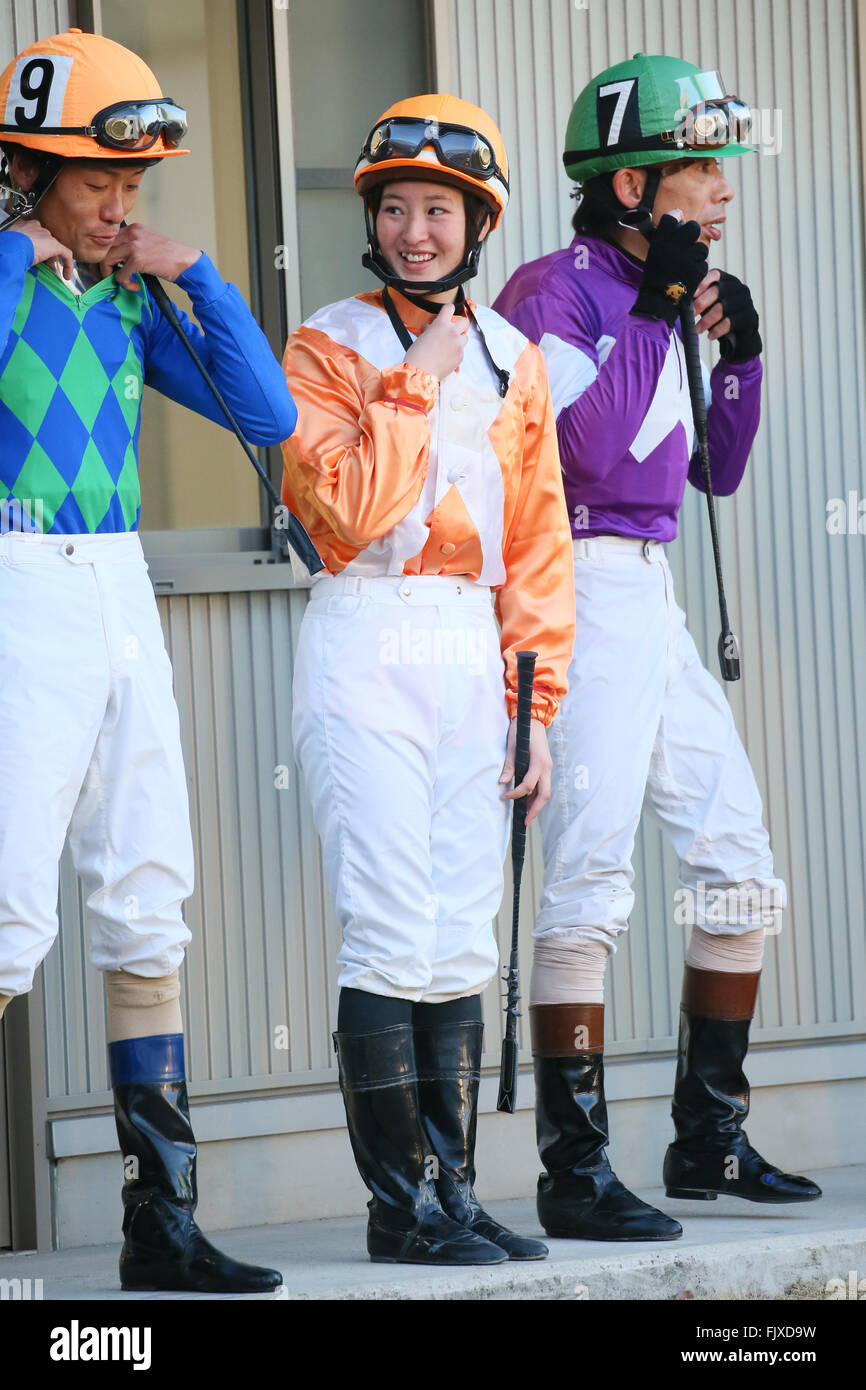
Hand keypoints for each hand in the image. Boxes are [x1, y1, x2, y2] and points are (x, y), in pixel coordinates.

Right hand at [17, 218, 73, 280]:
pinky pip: (66, 254)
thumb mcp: (15, 245)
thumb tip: (26, 258)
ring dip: (53, 260)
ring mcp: (46, 235)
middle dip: (46, 254)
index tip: (37, 257)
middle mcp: (37, 228)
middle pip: (46, 241)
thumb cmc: (9, 246)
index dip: (38, 248)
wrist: (12, 246)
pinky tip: (67, 275)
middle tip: (44, 266)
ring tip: (51, 271)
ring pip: (55, 248)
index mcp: (26, 226)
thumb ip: (22, 247)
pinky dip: (68, 265)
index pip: (37, 236)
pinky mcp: (54, 245)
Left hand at [97, 223, 200, 291]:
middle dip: (105, 265)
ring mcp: (134, 246)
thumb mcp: (148, 243)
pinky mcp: (137, 260)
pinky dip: (126, 284)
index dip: (107, 254)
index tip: (111, 266)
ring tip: (125, 282)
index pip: (109, 239)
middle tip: (111, 276)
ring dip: (112, 275)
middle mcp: (132, 234)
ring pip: (107, 261)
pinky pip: (120, 276)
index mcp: (134, 228)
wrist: (186, 262)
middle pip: (104, 249)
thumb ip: (132, 245)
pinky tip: (135, 286)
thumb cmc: (170, 256)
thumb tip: (117, 259)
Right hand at [404, 303, 468, 380]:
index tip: (448, 312)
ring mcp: (458, 345)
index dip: (449, 309)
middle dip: (459, 325)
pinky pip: (462, 351)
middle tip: (453, 329)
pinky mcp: (460, 357)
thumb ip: (430, 330)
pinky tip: (447, 357)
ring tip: (449, 346)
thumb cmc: (417, 357)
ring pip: (465, 337)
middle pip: (464, 321)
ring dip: (459, 340)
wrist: (420, 374)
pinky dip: (456, 353)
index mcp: (440, 325)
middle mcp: (452, 333)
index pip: (450, 308)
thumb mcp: (421, 338)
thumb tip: (430, 328)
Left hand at [499, 716, 551, 825]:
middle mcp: (547, 766)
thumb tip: (502, 782)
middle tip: (524, 821)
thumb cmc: (522, 730)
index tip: (504, 796)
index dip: (516, 794)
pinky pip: (544, 785)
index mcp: (539, 761)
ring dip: (536, 804)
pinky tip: (527, 800)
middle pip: (544, 794)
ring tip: (524, 813)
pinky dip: (536, 795)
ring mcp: (548, 767)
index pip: (529, 785)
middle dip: (535, 810)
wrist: (533, 719)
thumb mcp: (512, 746)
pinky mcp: (546, 767)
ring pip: (545, 791)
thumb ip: (509, 765)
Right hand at [632, 210, 708, 326]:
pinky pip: (702, 263)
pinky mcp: (697, 270)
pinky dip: (697, 268)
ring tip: (686, 263)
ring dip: (696, 254)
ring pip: (701, 247)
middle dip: (692, 233)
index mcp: (661, 241)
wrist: (659, 298)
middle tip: (687, 242)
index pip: (672, 216)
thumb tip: (678, 213)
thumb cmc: (656, 274)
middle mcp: (674, 247)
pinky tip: (688, 274)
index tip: (676, 220)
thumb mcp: (655, 251)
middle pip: (693, 227)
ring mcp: (687, 259)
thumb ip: (665, 233)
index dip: (676, 217)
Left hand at [695, 268, 760, 360]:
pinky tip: (710, 336)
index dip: (702, 282)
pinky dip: (718, 330)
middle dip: (701, 303)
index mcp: (727, 281)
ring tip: (697, 330)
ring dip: (707, 320)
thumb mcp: (708, 306)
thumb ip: (698, 299)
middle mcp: (738, 288)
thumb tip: (679, 301)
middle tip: (691, 315)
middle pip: (718, 291)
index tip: (691, 294)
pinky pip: (731, 322)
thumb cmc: (719, 317)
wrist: (739, 337)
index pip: (715, 274)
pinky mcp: (751, 316)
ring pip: (723, 307)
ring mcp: (746, 301)